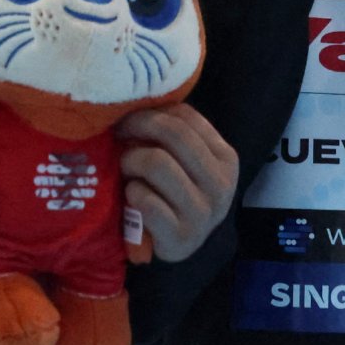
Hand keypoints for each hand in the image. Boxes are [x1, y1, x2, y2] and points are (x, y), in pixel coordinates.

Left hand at [116, 103, 237, 262]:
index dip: (151, 111)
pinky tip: (132, 195)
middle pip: (174, 134)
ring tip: (125, 167)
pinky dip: (131, 192)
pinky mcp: (180, 236)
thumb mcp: (186, 161)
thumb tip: (138, 98)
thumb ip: (174, 133)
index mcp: (225, 158)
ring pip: (157, 162)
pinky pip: (145, 199)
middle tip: (119, 133)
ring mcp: (203, 213)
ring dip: (131, 161)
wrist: (182, 245)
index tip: (128, 116)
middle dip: (138, 127)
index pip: (186, 117)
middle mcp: (221, 184)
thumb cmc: (177, 193)